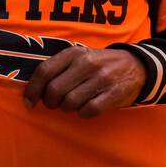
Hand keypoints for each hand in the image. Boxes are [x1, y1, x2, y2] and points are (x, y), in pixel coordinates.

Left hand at [23, 46, 144, 117]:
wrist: (136, 66)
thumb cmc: (99, 65)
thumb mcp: (79, 57)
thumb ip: (58, 69)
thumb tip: (33, 92)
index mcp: (74, 53)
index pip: (44, 71)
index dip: (33, 90)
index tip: (29, 103)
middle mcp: (87, 63)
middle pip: (55, 91)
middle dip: (51, 103)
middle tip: (56, 104)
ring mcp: (101, 79)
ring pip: (70, 103)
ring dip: (68, 109)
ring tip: (73, 104)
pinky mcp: (113, 94)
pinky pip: (88, 111)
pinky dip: (83, 114)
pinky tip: (87, 108)